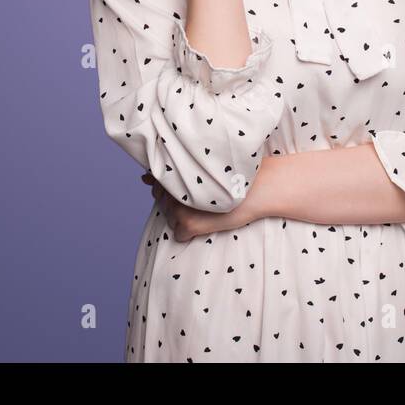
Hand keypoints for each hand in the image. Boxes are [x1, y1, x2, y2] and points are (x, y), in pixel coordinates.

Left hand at [140, 171, 254, 242]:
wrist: (261, 187)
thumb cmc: (234, 176)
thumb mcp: (202, 170)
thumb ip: (173, 172)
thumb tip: (143, 177)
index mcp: (178, 173)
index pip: (159, 183)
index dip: (172, 185)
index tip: (191, 186)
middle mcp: (174, 190)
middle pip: (163, 201)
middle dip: (176, 201)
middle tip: (202, 196)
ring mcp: (180, 208)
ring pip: (169, 218)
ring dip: (183, 215)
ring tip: (206, 206)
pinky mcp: (189, 225)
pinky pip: (179, 234)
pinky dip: (189, 232)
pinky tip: (206, 221)